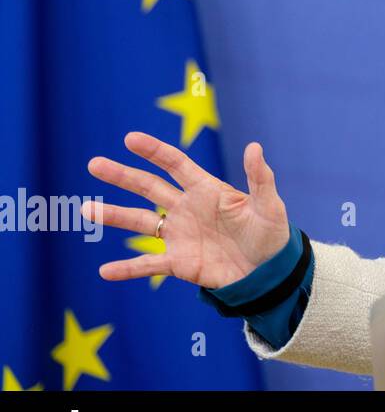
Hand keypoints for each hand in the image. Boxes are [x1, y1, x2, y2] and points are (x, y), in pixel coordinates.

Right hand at [83, 131, 291, 289]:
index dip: (154, 151)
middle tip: (94, 165)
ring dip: (114, 216)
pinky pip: (147, 265)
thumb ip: (260, 177)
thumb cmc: (272, 234)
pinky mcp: (179, 263)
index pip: (175, 165)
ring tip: (86, 210)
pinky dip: (127, 269)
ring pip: (140, 222)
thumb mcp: (269, 205)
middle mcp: (188, 209)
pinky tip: (104, 271)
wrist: (270, 272)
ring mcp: (180, 235)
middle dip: (123, 176)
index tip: (130, 139)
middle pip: (149, 188)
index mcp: (207, 190)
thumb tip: (254, 146)